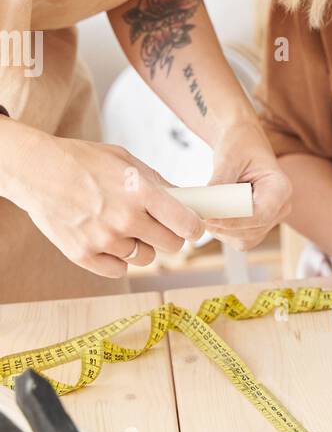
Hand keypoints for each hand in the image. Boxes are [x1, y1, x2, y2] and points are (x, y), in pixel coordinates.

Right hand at [10, 129, 203, 277]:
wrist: (37, 171)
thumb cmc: (83, 162)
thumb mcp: (125, 160)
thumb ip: (158, 183)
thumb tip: (186, 200)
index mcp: (140, 192)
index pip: (186, 224)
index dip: (194, 227)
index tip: (193, 226)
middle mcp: (125, 219)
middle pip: (171, 246)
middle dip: (169, 236)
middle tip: (156, 224)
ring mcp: (104, 240)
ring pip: (145, 258)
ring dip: (140, 246)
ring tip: (121, 226)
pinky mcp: (84, 255)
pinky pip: (119, 270)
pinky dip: (117, 259)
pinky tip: (106, 239)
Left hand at [206, 120, 291, 250]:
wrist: (243, 144)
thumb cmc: (239, 146)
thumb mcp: (228, 158)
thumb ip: (220, 183)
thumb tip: (206, 207)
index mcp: (281, 187)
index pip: (260, 214)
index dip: (233, 220)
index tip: (208, 218)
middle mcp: (281, 207)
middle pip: (251, 231)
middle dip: (223, 226)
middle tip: (197, 215)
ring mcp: (271, 219)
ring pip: (244, 239)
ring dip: (221, 230)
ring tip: (204, 212)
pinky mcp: (258, 226)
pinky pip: (240, 239)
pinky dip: (223, 232)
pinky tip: (212, 216)